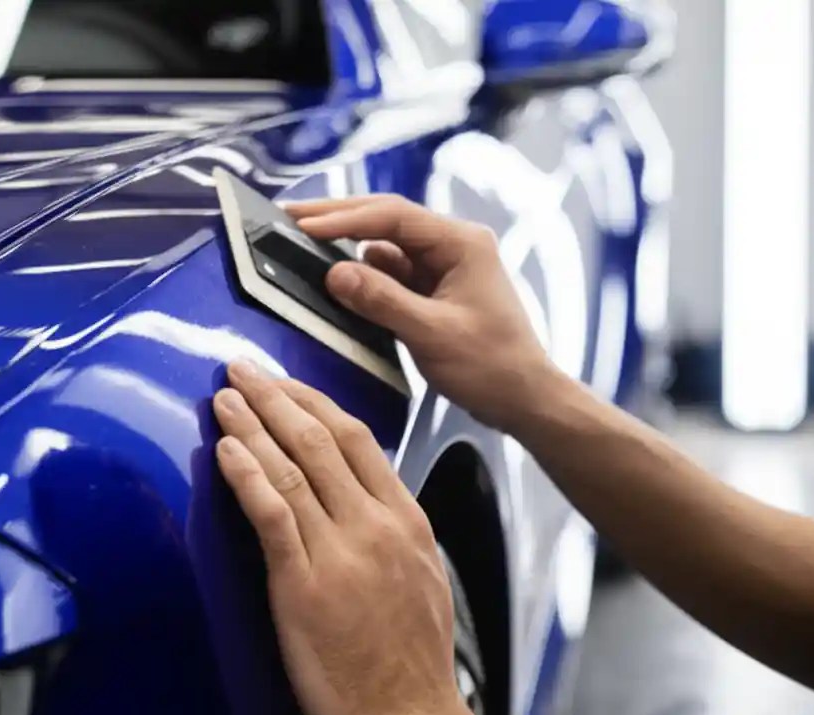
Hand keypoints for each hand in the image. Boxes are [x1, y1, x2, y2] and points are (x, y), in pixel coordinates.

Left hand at [214, 361, 472, 714]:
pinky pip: (272, 514)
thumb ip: (392, 528)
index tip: (286, 383)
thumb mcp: (420, 575)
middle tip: (244, 370)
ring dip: (253, 424)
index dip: (313, 402)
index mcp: (406, 519)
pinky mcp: (305, 585)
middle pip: (319, 439)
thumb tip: (360, 494)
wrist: (406, 713)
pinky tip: (227, 450)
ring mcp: (341, 552)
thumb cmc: (410, 656)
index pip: (357, 438)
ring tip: (225, 397)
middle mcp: (376, 525)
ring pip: (293, 467)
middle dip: (276, 397)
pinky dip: (247, 475)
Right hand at [288, 195, 555, 431]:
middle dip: (337, 218)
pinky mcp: (433, 290)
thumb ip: (381, 300)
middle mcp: (451, 245)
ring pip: (384, 246)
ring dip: (345, 245)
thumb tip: (333, 273)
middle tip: (287, 216)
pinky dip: (361, 274)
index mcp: (461, 243)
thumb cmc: (490, 367)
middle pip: (385, 220)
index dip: (343, 219)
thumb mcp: (432, 334)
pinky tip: (333, 278)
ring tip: (300, 241)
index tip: (302, 226)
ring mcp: (442, 267)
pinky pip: (389, 273)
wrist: (525, 399)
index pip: (392, 217)